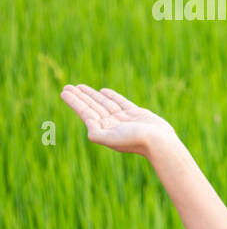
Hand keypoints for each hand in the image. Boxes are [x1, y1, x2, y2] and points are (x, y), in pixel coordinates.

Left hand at [59, 85, 177, 156]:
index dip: (74, 102)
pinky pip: (120, 102)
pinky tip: (103, 91)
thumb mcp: (111, 139)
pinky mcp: (135, 113)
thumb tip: (88, 121)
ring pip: (103, 103)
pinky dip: (111, 96)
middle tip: (67, 87)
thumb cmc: (136, 141)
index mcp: (104, 130)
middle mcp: (111, 124)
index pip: (85, 113)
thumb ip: (96, 132)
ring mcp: (123, 118)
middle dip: (80, 97)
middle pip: (92, 107)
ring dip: (92, 94)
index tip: (64, 92)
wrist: (159, 142)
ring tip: (80, 86)